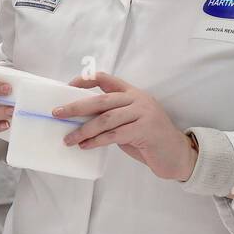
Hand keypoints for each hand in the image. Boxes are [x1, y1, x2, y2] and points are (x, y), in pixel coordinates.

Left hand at [55, 72, 197, 180]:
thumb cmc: (148, 138)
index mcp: (132, 93)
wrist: (177, 154)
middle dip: (76, 107)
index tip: (67, 87)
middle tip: (57, 113)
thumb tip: (78, 118)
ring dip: (83, 130)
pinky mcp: (145, 130)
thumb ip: (110, 115)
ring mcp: (143, 113)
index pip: (105, 79)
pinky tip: (85, 146)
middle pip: (101, 99)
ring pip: (106, 119)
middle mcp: (137, 99)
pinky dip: (97, 141)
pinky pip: (115, 134)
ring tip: (68, 139)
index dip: (85, 80)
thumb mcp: (128, 121)